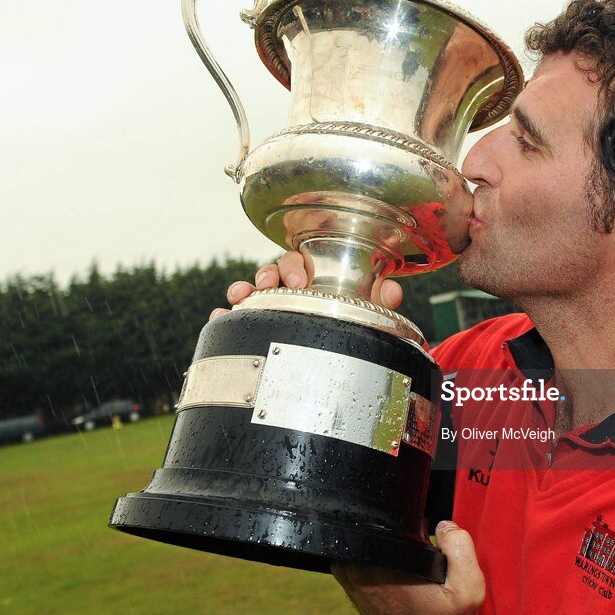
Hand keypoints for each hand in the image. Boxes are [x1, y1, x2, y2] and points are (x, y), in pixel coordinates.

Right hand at [209, 250, 403, 319]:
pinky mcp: (251, 325)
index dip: (295, 265)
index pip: (297, 260)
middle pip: (271, 270)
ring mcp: (267, 305)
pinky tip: (220, 318)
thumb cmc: (344, 317)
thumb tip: (393, 290)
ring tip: (240, 296)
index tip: (298, 280)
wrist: (335, 354)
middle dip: (270, 274)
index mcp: (312, 275)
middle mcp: (286, 287)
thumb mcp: (364, 308)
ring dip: (243, 288)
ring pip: (249, 289)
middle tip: (275, 287)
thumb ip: (380, 298)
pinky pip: (231, 317)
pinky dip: (224, 316)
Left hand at [332, 520, 482, 614]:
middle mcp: (360, 567)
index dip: (411, 520)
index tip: (425, 539)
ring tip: (407, 565)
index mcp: (385, 563)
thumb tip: (444, 524)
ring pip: (368, 538)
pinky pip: (359, 552)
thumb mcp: (468, 588)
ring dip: (386, 543)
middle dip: (399, 532)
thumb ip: (460, 548)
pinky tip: (395, 570)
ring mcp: (349, 575)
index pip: (389, 518)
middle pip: (377, 525)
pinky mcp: (348, 582)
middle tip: (419, 555)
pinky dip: (375, 555)